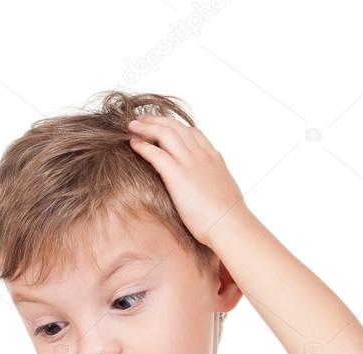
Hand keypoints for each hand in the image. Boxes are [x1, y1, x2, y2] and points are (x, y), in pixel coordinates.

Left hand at [127, 113, 247, 247]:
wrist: (230, 226)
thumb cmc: (228, 219)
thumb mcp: (223, 193)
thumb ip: (212, 185)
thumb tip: (208, 191)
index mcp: (214, 158)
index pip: (193, 133)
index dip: (176, 127)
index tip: (163, 126)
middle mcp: (202, 155)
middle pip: (177, 128)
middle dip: (157, 120)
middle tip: (142, 119)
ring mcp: (190, 163)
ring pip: (165, 134)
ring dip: (146, 127)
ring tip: (132, 126)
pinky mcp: (178, 175)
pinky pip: (156, 153)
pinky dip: (143, 146)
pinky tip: (133, 143)